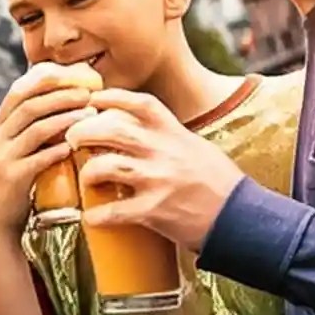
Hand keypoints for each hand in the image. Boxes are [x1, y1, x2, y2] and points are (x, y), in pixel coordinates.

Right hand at [0, 63, 96, 235]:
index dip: (46, 80)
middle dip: (61, 96)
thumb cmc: (11, 181)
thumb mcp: (13, 148)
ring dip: (65, 119)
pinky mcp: (12, 178)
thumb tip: (65, 104)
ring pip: (36, 129)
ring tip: (90, 114)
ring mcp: (3, 157)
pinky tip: (75, 146)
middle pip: (30, 105)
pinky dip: (58, 150)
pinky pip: (38, 159)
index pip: (19, 91)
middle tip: (88, 93)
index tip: (73, 77)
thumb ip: (31, 128)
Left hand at [65, 89, 245, 251]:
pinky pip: (113, 211)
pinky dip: (96, 215)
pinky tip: (91, 217)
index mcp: (174, 132)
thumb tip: (137, 128)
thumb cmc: (219, 183)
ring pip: (106, 166)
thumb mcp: (196, 147)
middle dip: (83, 132)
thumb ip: (168, 136)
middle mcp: (163, 151)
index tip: (91, 99)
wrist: (242, 218)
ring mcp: (157, 180)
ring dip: (88, 173)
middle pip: (110, 130)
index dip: (111, 96)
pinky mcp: (154, 211)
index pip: (139, 103)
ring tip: (86, 179)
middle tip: (71, 140)